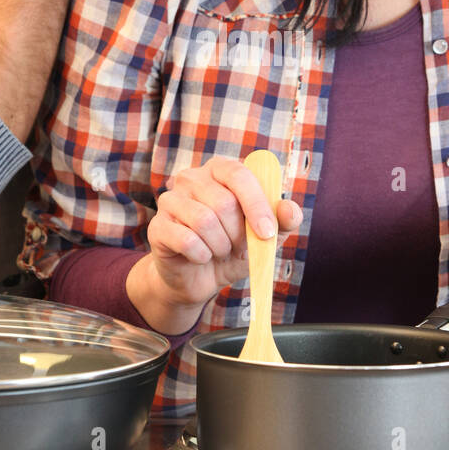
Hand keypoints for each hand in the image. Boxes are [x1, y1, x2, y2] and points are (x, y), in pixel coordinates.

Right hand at [144, 155, 302, 311]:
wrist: (200, 279)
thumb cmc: (233, 249)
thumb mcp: (264, 237)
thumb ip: (282, 221)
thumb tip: (290, 210)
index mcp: (221, 170)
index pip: (239, 174)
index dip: (256, 205)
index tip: (267, 233)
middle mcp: (192, 178)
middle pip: (223, 202)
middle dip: (237, 234)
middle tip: (238, 247)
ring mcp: (170, 200)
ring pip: (204, 221)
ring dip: (220, 246)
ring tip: (219, 252)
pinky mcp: (158, 226)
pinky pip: (186, 240)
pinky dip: (201, 256)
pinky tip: (201, 257)